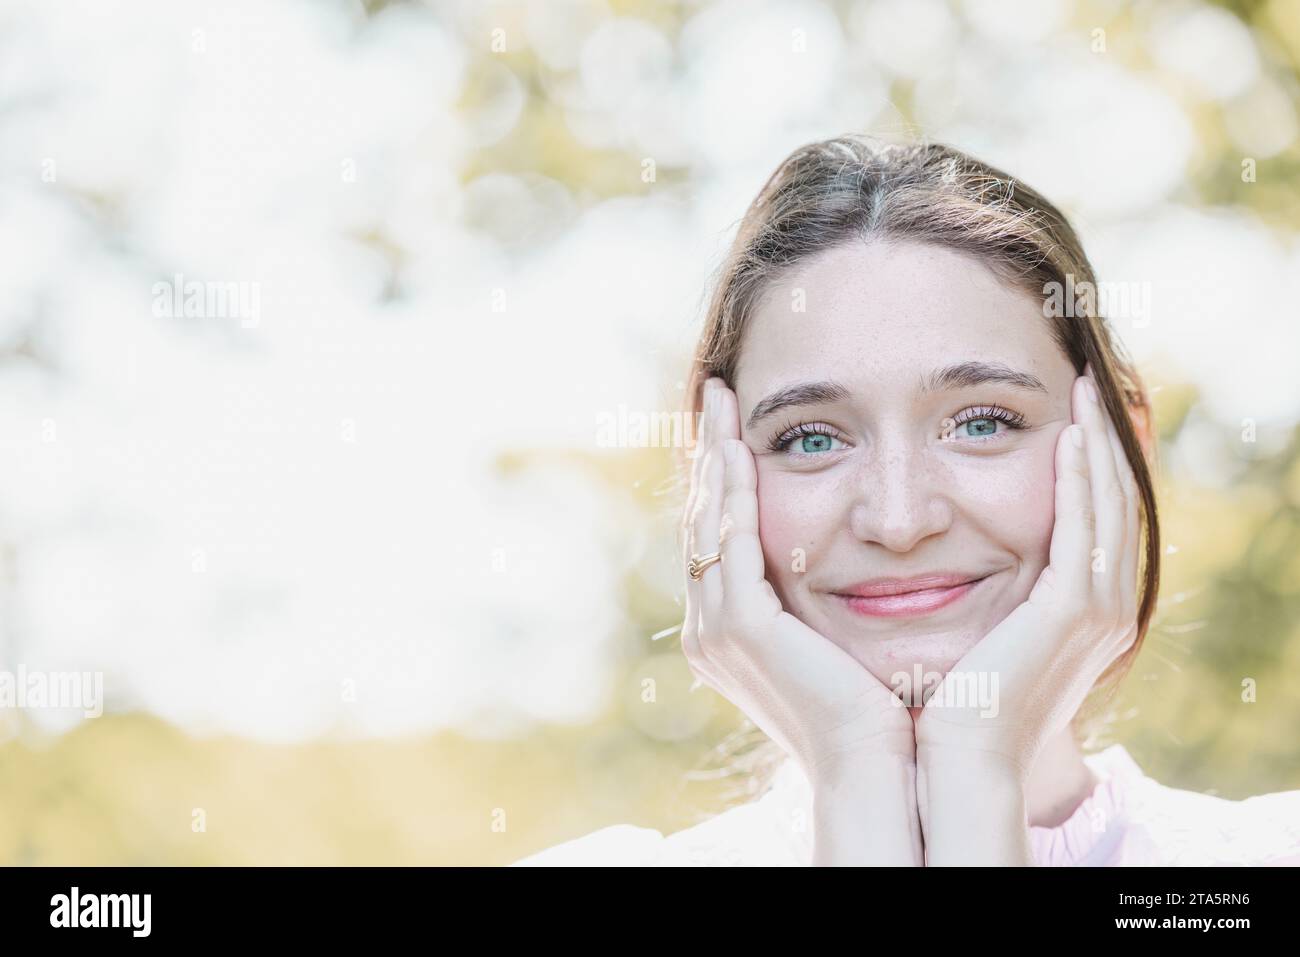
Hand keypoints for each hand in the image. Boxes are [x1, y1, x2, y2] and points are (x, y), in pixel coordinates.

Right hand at [682, 378, 915, 779]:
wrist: (880, 763)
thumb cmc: (877, 704)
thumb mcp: (838, 634)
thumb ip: (821, 591)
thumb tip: (845, 545)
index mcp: (727, 629)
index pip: (716, 533)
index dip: (722, 475)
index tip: (735, 424)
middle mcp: (709, 626)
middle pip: (699, 518)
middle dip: (708, 451)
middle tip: (719, 393)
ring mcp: (717, 628)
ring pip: (707, 522)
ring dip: (716, 457)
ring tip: (724, 403)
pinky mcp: (739, 627)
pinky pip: (730, 542)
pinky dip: (735, 493)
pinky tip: (742, 450)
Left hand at [914, 366, 1139, 861]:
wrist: (951, 754)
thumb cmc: (948, 698)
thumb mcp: (978, 629)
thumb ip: (986, 588)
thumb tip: (943, 551)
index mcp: (1083, 612)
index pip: (1097, 521)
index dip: (1090, 466)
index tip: (1071, 416)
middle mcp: (1104, 608)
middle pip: (1114, 505)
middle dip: (1102, 443)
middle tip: (1085, 386)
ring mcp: (1096, 610)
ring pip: (1108, 506)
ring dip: (1097, 445)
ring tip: (1082, 393)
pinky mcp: (1073, 610)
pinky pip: (1085, 526)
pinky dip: (1081, 478)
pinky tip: (1070, 435)